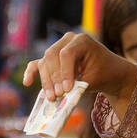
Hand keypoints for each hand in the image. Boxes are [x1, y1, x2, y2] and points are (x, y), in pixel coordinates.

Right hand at [22, 31, 136, 101]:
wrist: (109, 72)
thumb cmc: (103, 74)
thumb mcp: (93, 80)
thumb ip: (77, 85)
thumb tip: (60, 96)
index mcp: (82, 40)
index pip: (67, 54)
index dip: (64, 72)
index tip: (66, 89)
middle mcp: (68, 40)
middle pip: (52, 56)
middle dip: (53, 77)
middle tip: (58, 95)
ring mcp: (59, 47)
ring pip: (45, 62)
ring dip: (46, 80)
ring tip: (52, 97)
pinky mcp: (53, 58)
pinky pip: (38, 63)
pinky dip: (32, 72)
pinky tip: (27, 82)